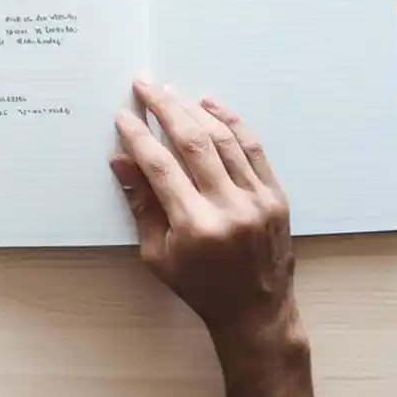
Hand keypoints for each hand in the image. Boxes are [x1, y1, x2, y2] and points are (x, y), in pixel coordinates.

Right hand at [110, 79, 302, 356]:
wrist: (255, 310)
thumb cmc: (198, 286)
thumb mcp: (157, 253)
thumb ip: (141, 203)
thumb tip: (121, 159)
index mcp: (195, 226)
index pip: (161, 167)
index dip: (139, 137)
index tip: (124, 115)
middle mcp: (229, 208)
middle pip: (193, 142)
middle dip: (165, 108)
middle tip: (145, 86)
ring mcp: (257, 199)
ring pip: (223, 139)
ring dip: (194, 110)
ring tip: (172, 92)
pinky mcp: (275, 195)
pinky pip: (252, 148)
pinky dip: (231, 122)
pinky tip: (210, 106)